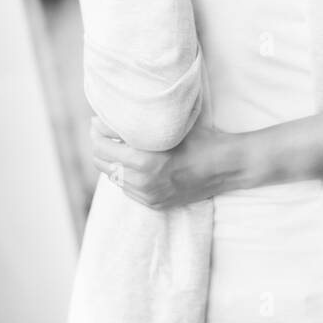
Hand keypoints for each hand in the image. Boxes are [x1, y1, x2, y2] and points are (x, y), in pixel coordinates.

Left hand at [90, 116, 233, 208]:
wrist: (226, 167)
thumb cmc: (200, 139)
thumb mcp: (168, 126)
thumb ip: (136, 124)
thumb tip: (104, 118)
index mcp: (145, 162)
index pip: (103, 147)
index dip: (96, 131)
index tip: (97, 121)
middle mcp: (143, 183)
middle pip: (102, 163)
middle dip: (99, 145)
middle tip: (102, 131)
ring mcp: (148, 197)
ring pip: (113, 177)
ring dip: (111, 160)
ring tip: (117, 145)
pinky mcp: (154, 204)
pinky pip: (127, 188)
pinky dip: (124, 174)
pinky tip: (132, 162)